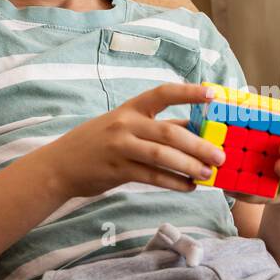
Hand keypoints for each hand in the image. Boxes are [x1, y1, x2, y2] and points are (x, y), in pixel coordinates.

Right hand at [41, 83, 224, 197]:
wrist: (59, 165)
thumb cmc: (99, 143)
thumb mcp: (126, 126)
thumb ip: (158, 126)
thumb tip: (197, 130)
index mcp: (131, 107)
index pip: (163, 93)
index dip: (189, 93)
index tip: (213, 94)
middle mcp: (125, 123)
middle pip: (169, 131)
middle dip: (199, 144)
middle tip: (220, 156)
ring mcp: (119, 147)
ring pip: (162, 155)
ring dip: (189, 166)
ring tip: (208, 175)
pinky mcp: (116, 170)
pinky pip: (151, 177)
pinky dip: (173, 182)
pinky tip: (188, 187)